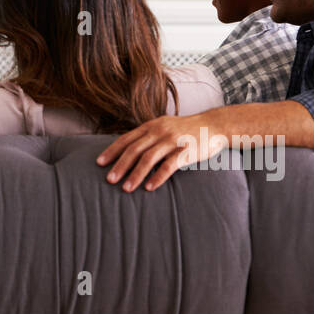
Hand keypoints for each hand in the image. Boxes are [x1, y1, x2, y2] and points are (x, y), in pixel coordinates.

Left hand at [95, 111, 227, 192]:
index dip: (112, 151)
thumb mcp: (163, 127)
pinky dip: (158, 177)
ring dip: (135, 174)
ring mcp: (173, 140)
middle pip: (134, 149)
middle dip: (120, 165)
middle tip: (109, 180)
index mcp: (151, 125)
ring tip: (126, 188)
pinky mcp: (186, 151)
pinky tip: (149, 187)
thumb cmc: (186, 130)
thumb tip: (127, 149)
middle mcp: (159, 131)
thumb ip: (148, 136)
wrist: (213, 125)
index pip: (127, 139)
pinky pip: (169, 165)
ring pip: (148, 158)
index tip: (100, 163)